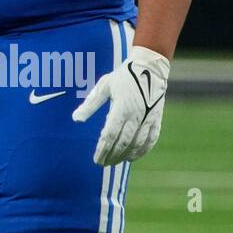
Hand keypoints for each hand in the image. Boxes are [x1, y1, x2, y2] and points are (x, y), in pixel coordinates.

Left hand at [72, 45, 169, 165]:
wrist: (149, 69)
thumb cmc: (123, 76)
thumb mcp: (104, 86)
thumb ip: (90, 104)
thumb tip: (76, 119)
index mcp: (121, 107)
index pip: (110, 134)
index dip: (103, 149)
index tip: (96, 159)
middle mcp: (136, 115)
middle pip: (122, 142)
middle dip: (112, 155)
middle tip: (103, 164)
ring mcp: (148, 118)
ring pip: (137, 144)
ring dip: (125, 155)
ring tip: (115, 162)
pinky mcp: (156, 119)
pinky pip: (151, 139)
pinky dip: (142, 151)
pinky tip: (132, 157)